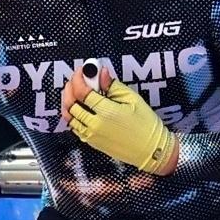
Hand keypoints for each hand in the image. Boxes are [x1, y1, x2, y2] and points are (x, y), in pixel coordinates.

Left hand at [61, 74, 176, 174]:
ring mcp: (91, 135)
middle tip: (76, 78)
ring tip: (74, 91)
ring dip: (68, 101)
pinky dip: (72, 115)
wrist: (151, 150)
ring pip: (69, 116)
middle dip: (70, 87)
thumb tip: (101, 73)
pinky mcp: (91, 142)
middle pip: (70, 103)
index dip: (79, 77)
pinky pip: (74, 127)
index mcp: (106, 112)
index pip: (82, 91)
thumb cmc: (146, 125)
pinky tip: (79, 107)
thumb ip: (113, 85)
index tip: (82, 70)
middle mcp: (94, 125)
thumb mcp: (132, 99)